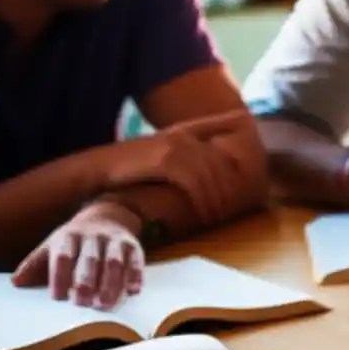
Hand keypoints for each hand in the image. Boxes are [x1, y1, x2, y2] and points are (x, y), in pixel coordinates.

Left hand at [11, 202, 144, 309]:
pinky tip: (133, 291)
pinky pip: (136, 261)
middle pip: (90, 260)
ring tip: (105, 304)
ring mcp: (114, 240)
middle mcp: (92, 236)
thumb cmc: (76, 240)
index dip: (60, 277)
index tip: (59, 298)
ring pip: (114, 262)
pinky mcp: (133, 245)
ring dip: (111, 284)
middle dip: (87, 282)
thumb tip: (16, 282)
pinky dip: (136, 276)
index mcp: (68, 237)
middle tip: (83, 303)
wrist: (109, 215)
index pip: (63, 257)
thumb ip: (36, 265)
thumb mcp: (53, 246)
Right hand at [98, 109, 249, 225]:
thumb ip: (194, 163)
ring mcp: (175, 145)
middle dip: (237, 188)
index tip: (253, 186)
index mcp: (188, 131)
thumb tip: (224, 182)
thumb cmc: (134, 172)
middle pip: (227, 161)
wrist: (95, 171)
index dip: (247, 160)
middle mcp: (185, 134)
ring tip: (222, 217)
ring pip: (214, 173)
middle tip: (240, 210)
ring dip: (222, 199)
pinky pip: (196, 181)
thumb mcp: (167, 161)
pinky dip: (205, 199)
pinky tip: (207, 215)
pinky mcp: (164, 159)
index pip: (232, 131)